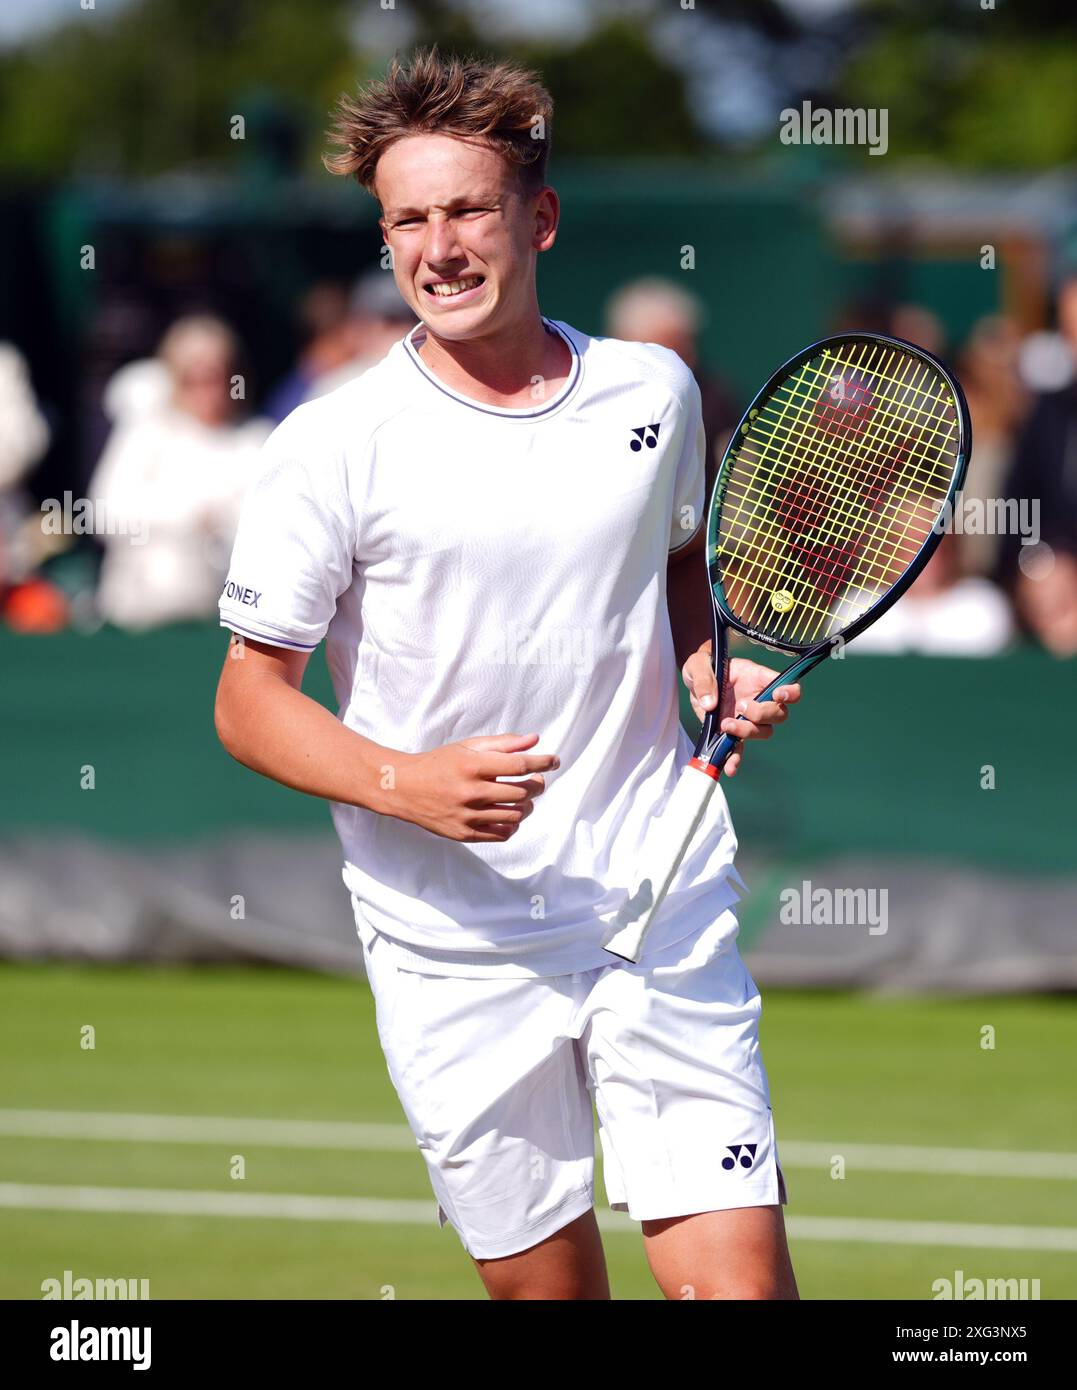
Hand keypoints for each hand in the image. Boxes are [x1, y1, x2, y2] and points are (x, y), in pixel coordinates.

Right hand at [394, 732, 558, 841]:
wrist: (403, 788)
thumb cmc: (439, 763)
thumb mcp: (467, 747)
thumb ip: (503, 744)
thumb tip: (535, 740)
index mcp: (472, 765)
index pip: (519, 765)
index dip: (542, 762)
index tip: (554, 760)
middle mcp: (470, 791)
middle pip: (521, 792)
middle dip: (536, 785)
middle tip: (536, 780)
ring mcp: (466, 815)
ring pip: (514, 815)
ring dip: (526, 806)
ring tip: (524, 799)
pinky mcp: (463, 833)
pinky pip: (500, 834)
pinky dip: (512, 825)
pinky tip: (509, 815)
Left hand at [682, 645, 800, 776]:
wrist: (693, 681)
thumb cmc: (703, 665)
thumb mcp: (698, 664)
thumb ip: (704, 679)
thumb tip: (710, 704)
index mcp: (758, 678)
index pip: (788, 686)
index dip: (790, 692)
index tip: (778, 694)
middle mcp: (759, 699)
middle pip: (779, 714)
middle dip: (762, 714)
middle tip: (740, 707)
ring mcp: (748, 718)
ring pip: (763, 731)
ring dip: (747, 732)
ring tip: (725, 724)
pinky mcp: (734, 732)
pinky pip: (740, 748)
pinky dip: (736, 759)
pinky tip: (729, 767)